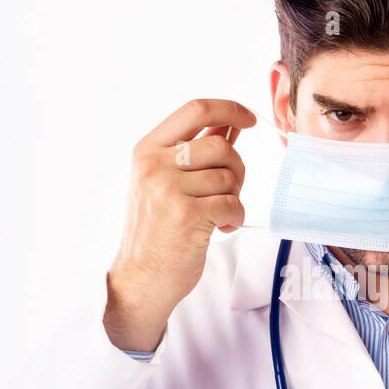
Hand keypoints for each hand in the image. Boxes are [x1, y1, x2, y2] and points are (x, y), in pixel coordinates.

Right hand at [105, 98, 256, 350]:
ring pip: (229, 176)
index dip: (229, 109)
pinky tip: (221, 227)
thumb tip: (229, 123)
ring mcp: (168, 189)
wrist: (140, 279)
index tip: (249, 119)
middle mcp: (154, 165)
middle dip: (237, 168)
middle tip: (230, 190)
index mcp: (147, 150)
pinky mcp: (187, 215)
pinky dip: (235, 216)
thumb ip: (192, 153)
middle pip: (221, 145)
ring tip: (219, 214)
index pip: (195, 109)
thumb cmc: (156, 231)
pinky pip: (233, 202)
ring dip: (235, 196)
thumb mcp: (161, 182)